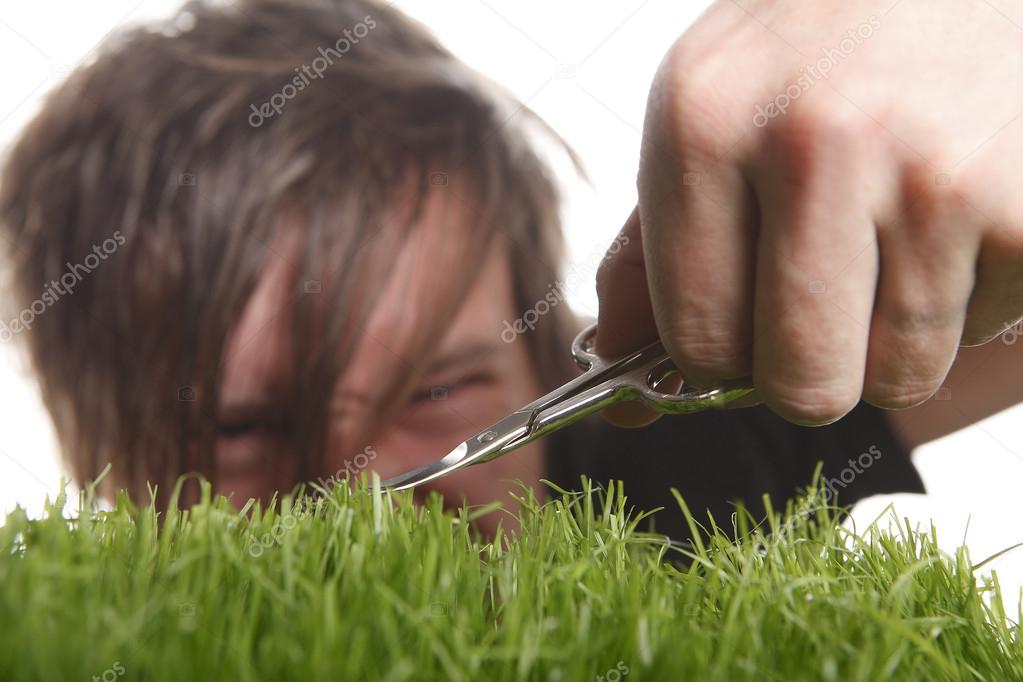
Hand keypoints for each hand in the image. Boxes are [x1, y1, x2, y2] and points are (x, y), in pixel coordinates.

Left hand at [596, 0, 1022, 425]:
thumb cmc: (821, 46)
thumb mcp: (706, 117)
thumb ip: (648, 258)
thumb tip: (619, 384)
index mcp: (705, 125)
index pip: (696, 341)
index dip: (719, 359)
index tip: (742, 327)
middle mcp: (814, 145)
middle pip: (800, 386)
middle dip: (807, 369)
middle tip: (824, 301)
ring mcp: (935, 173)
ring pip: (900, 376)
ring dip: (892, 335)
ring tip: (896, 232)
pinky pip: (985, 333)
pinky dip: (971, 296)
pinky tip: (958, 212)